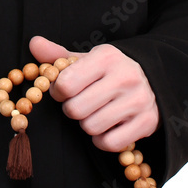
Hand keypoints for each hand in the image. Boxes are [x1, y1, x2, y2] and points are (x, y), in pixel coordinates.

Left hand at [29, 37, 159, 151]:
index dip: (58, 91)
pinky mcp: (146, 123)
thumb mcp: (87, 58)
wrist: (153, 80)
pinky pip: (109, 143)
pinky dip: (101, 140)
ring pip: (91, 127)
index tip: (63, 90)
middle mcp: (125, 77)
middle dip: (71, 109)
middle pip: (76, 109)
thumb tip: (33, 43)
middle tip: (79, 103)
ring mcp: (138, 101)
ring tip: (94, 112)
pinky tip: (106, 126)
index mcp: (107, 57)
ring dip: (86, 124)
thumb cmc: (110, 71)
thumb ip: (58, 55)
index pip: (66, 83)